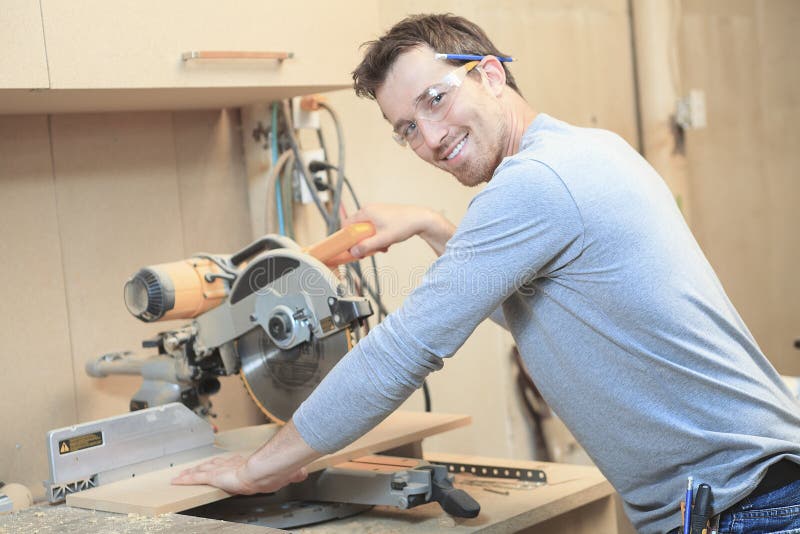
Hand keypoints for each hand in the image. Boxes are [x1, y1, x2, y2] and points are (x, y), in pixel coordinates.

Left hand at [171, 454, 307, 494]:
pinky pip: (197, 478)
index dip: (227, 463)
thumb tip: (302, 473)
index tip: (223, 464)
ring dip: (193, 473)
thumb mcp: (286, 473)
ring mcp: (222, 470)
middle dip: (206, 466)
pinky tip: (178, 480)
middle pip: (215, 465)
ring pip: (204, 470)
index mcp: (247, 465)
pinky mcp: (214, 476)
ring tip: (183, 475)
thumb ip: (294, 473)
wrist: (265, 470)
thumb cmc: (273, 471)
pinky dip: (187, 479)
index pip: (233, 463)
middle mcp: (233, 465)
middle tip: (197, 467)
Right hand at [344, 204, 455, 257]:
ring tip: (383, 246)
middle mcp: (369, 209)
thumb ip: (366, 246)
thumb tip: (353, 251)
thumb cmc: (403, 225)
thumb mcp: (383, 239)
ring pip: (367, 229)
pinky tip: (387, 242)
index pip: (347, 225)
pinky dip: (379, 236)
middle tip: (371, 250)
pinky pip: (375, 227)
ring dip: (372, 240)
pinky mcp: (384, 215)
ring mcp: (377, 211)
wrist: (421, 219)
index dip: (347, 238)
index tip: (352, 248)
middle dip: (363, 241)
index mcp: (366, 212)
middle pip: (357, 229)